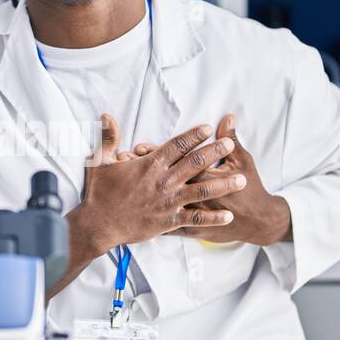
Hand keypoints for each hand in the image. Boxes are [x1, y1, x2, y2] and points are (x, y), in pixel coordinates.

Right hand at [70, 114, 245, 256]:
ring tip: (241, 180)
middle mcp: (163, 182)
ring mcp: (168, 203)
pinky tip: (228, 215)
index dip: (193, 135)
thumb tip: (107, 115)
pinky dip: (212, 217)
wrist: (97, 225)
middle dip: (215, 153)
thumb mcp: (100, 161)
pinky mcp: (168, 222)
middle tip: (230, 145)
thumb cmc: (99, 193)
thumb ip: (108, 138)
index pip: (176, 145)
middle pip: (194, 164)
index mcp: (149, 165)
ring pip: (201, 191)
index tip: (208, 128)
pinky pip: (195, 219)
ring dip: (223, 185)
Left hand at [133, 114, 291, 245]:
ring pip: (160, 203)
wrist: (258, 222)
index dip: (157, 153)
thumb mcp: (243, 161)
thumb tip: (228, 118)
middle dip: (143, 172)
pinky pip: (168, 227)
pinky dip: (151, 221)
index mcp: (205, 175)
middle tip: (124, 162)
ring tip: (125, 186)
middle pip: (164, 181)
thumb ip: (232, 139)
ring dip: (143, 195)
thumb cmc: (250, 189)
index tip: (138, 147)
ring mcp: (192, 213)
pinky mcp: (192, 227)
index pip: (177, 161)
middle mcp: (194, 194)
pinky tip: (133, 217)